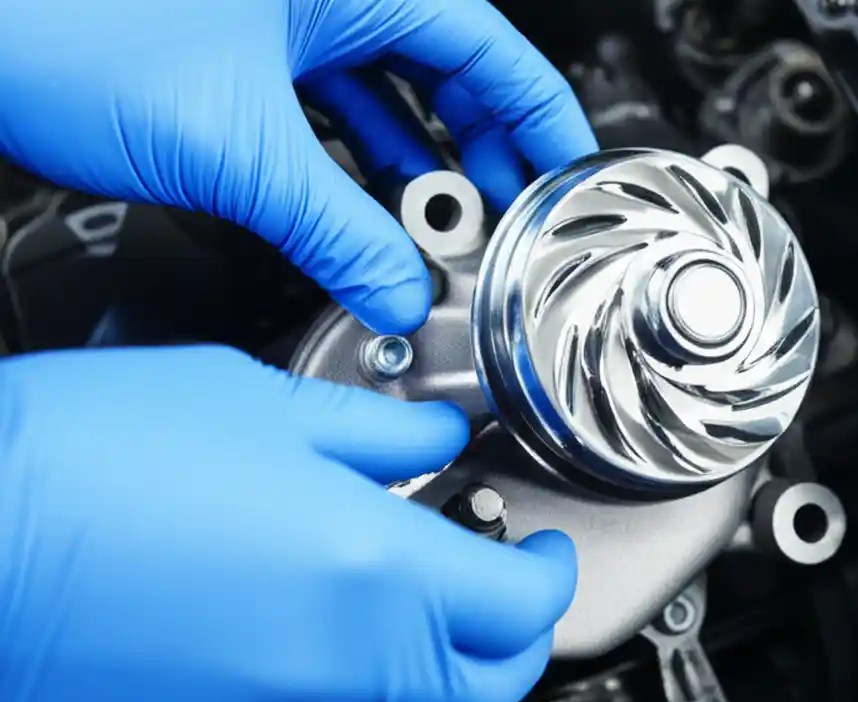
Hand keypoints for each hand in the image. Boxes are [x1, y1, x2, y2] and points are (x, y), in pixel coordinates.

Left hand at [0, 0, 597, 334]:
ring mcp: (283, 20)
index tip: (569, 178)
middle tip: (498, 229)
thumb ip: (335, 232)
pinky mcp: (243, 54)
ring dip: (410, 174)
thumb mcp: (236, 149)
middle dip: (475, 161)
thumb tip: (397, 292)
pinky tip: (363, 220)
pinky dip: (350, 169)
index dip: (540, 121)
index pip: (491, 49)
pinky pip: (326, 114)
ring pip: (384, 101)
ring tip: (434, 241)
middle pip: (445, 78)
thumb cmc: (62, 24)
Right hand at [0, 346, 576, 701]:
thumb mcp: (258, 404)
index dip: (552, 573)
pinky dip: (362, 680)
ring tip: (420, 591)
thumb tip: (437, 439)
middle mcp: (342, 664)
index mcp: (372, 573)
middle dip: (516, 637)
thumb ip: (375, 433)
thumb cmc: (90, 461)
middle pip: (486, 687)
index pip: (524, 606)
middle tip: (505, 580)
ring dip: (442, 660)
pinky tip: (330, 620)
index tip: (543, 547)